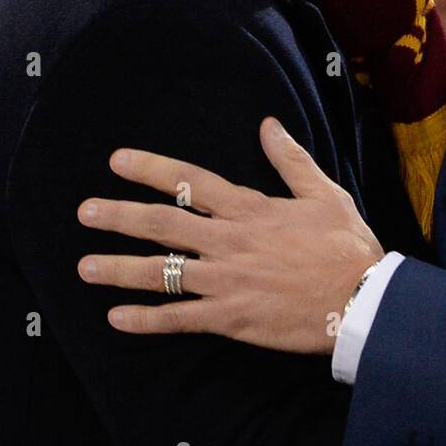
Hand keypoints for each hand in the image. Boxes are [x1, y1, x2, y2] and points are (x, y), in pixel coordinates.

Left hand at [77, 116, 383, 353]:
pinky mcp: (230, 317)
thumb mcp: (324, 194)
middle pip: (163, 224)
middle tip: (84, 211)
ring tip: (84, 267)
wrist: (361, 300)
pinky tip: (116, 318)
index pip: (190, 181)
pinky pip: (179, 319)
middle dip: (120, 216)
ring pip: (161, 272)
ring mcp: (226, 281)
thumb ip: (291, 160)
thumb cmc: (346, 246)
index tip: (118, 162)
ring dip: (119, 269)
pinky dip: (146, 320)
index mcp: (250, 209)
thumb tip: (268, 125)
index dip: (151, 169)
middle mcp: (229, 241)